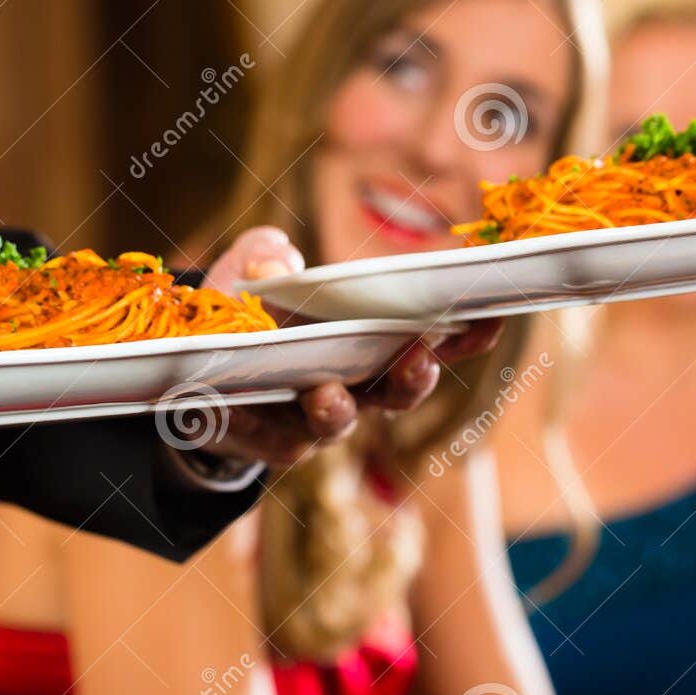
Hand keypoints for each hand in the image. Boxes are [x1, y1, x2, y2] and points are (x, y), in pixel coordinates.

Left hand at [196, 227, 501, 465]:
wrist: (201, 379)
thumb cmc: (249, 318)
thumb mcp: (252, 271)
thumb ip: (263, 252)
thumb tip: (278, 260)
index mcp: (371, 339)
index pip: (432, 338)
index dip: (467, 330)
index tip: (494, 312)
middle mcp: (356, 385)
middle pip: (400, 390)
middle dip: (414, 376)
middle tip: (418, 357)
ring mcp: (316, 418)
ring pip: (341, 423)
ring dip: (338, 410)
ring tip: (327, 395)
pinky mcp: (270, 442)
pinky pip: (276, 441)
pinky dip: (264, 426)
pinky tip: (245, 411)